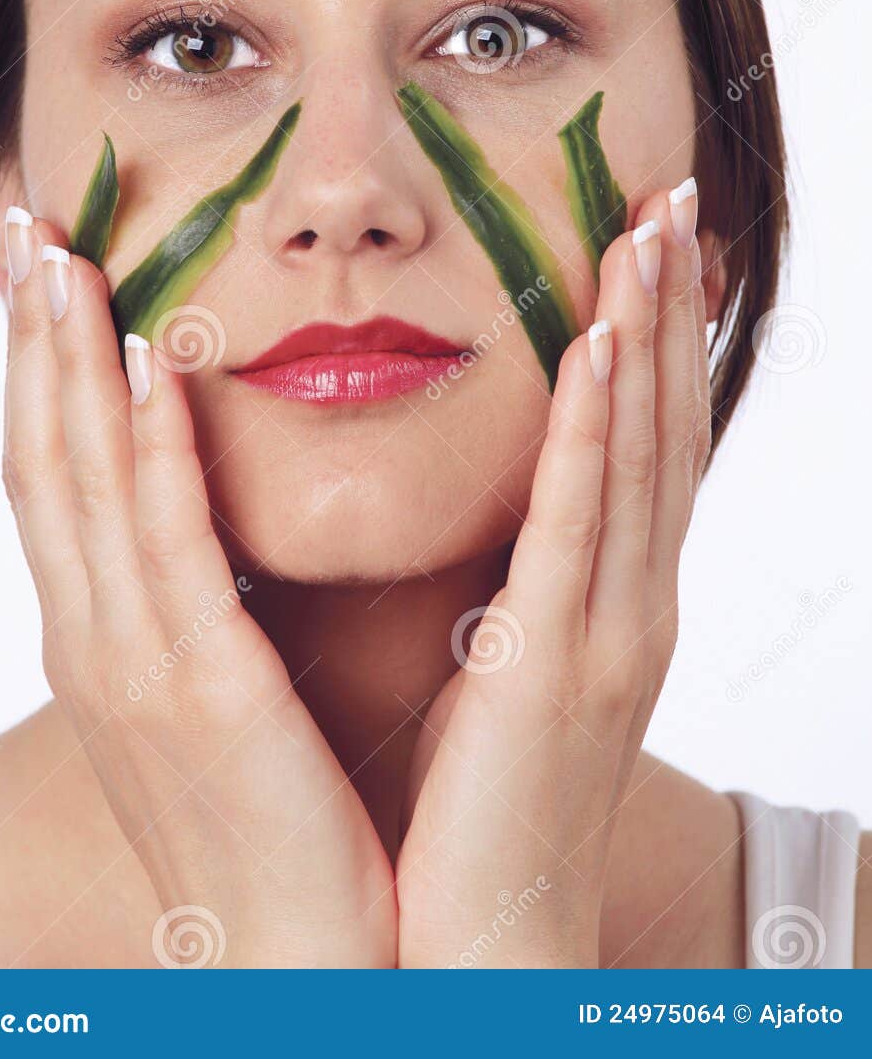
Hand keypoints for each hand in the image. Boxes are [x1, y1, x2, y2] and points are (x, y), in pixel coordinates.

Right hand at [2, 211, 396, 967]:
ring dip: (66, 363)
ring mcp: (132, 665)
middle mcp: (92, 636)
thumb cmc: (273, 815)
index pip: (49, 468)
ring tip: (64, 257)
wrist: (297, 963)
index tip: (40, 263)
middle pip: (39, 455)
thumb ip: (196, 593)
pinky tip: (140, 372)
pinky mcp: (200, 692)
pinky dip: (145, 455)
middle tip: (23, 223)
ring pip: (80, 485)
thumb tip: (208, 503)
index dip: (35, 362)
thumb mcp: (216, 687)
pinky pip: (164, 550)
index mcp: (99, 633)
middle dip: (27, 335)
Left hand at [395, 182, 709, 967]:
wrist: (480, 948)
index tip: (651, 246)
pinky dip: (601, 431)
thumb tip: (487, 506)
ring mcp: (608, 632)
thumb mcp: (504, 668)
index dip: (657, 342)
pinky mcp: (555, 664)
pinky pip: (582, 524)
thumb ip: (510, 583)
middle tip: (671, 201)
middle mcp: (631, 603)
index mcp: (612, 603)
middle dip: (669, 312)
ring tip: (648, 234)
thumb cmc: (477, 807)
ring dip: (647, 338)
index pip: (646, 445)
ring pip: (640, 455)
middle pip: (662, 428)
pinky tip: (602, 350)